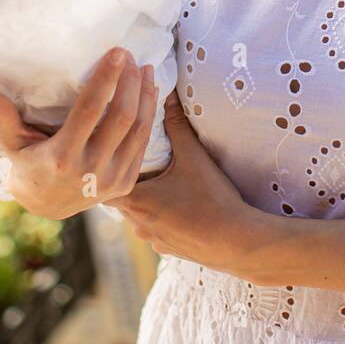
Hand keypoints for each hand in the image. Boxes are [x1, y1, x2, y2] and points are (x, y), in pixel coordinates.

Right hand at [0, 47, 157, 218]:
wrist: (48, 206)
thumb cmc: (29, 164)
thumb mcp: (13, 144)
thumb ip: (4, 119)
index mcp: (63, 157)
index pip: (91, 110)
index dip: (107, 78)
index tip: (118, 52)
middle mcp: (91, 170)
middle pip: (121, 117)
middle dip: (130, 82)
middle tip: (131, 57)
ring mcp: (112, 179)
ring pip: (139, 129)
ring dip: (145, 95)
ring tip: (146, 69)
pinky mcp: (126, 183)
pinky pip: (143, 144)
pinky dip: (149, 115)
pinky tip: (150, 93)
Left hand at [107, 89, 257, 273]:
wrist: (238, 243)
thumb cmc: (212, 199)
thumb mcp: (193, 156)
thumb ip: (176, 124)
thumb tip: (167, 94)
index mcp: (136, 200)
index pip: (106, 179)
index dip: (109, 163)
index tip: (114, 148)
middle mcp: (138, 224)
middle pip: (121, 196)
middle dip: (128, 177)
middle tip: (136, 158)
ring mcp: (152, 240)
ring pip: (138, 215)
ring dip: (145, 199)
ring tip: (158, 181)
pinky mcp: (168, 250)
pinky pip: (155, 229)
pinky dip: (160, 216)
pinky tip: (176, 206)